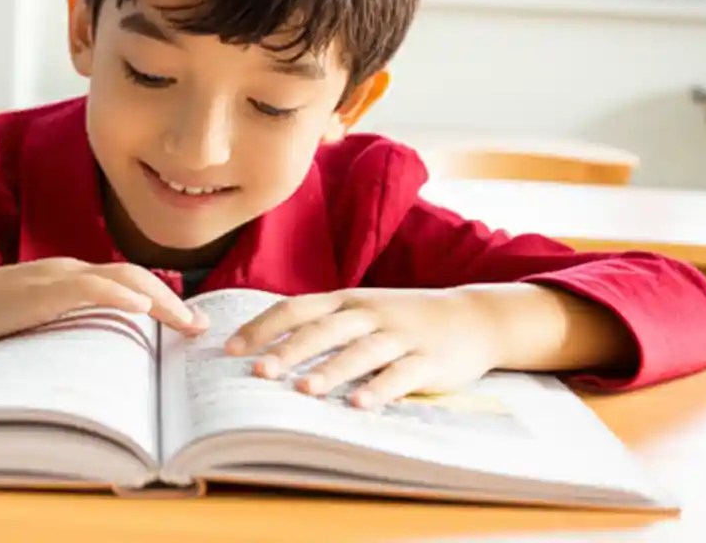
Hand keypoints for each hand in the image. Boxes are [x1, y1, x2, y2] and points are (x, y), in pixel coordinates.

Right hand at [0, 258, 208, 343]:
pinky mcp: (39, 289)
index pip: (125, 283)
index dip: (161, 300)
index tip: (187, 323)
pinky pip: (88, 287)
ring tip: (185, 320)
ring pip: (120, 278)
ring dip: (158, 299)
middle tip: (199, 326)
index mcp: (69, 278)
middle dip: (171, 301)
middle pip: (134, 277)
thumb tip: (96, 353)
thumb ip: (64, 326)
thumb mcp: (32, 321)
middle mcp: (68, 271)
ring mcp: (55, 277)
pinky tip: (141, 309)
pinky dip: (118, 295)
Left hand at [223, 288, 498, 408]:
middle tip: (258, 371)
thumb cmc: (404, 317)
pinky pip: (401, 375)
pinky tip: (360, 405)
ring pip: (361, 352)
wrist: (474, 316)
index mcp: (347, 300)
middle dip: (289, 350)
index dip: (262, 327)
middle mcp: (369, 314)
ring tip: (304, 390)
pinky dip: (380, 389)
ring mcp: (401, 336)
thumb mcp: (361, 310)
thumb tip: (265, 347)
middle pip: (324, 329)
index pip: (296, 308)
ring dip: (331, 371)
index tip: (231, 349)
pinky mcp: (429, 360)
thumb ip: (322, 323)